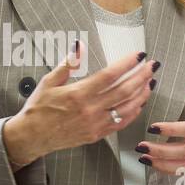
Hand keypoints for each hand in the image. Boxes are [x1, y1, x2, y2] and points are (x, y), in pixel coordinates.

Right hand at [3, 44, 157, 166]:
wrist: (31, 137)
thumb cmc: (38, 109)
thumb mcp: (48, 82)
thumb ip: (67, 64)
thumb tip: (79, 46)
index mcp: (78, 93)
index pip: (110, 75)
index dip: (127, 64)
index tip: (139, 55)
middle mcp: (90, 110)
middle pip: (124, 90)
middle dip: (141, 76)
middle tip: (152, 66)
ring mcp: (95, 124)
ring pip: (126, 108)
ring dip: (141, 94)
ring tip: (150, 82)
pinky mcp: (96, 135)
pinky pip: (120, 124)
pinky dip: (133, 113)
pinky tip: (139, 103)